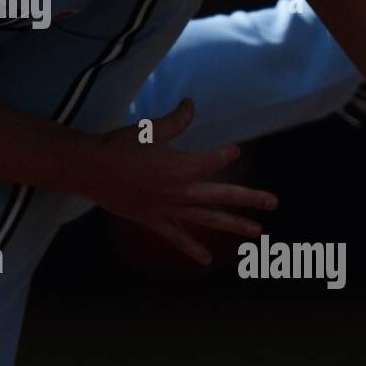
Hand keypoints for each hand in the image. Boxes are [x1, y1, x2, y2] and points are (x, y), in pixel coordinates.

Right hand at [86, 98, 277, 264]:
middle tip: (274, 203)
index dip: (227, 155)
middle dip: (251, 199)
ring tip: (257, 232)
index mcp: (183, 165)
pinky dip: (192, 248)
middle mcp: (182, 190)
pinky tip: (207, 260)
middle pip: (224, 195)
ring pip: (208, 219)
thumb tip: (191, 105)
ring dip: (234, 225)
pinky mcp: (154, 220)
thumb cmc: (121, 145)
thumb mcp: (151, 129)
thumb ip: (177, 120)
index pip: (216, 160)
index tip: (234, 152)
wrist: (91, 169)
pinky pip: (177, 237)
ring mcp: (169, 208)